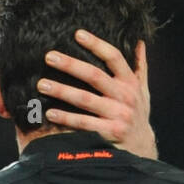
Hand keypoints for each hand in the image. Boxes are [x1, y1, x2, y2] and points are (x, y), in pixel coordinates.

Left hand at [37, 31, 156, 157]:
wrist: (142, 149)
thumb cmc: (137, 115)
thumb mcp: (143, 90)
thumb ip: (139, 66)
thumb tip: (139, 41)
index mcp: (130, 82)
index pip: (114, 57)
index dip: (96, 44)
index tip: (77, 33)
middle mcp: (125, 97)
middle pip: (95, 76)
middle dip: (70, 65)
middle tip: (49, 56)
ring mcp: (118, 115)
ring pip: (85, 100)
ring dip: (62, 91)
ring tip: (41, 84)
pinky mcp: (110, 133)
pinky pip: (84, 123)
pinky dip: (66, 118)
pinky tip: (49, 113)